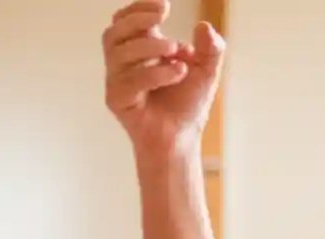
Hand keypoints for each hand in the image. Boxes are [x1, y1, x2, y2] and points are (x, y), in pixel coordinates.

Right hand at [102, 0, 224, 152]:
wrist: (182, 138)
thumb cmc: (187, 104)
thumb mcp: (206, 71)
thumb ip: (210, 48)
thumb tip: (204, 27)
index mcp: (139, 48)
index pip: (126, 20)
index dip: (139, 9)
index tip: (163, 6)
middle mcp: (123, 62)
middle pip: (114, 31)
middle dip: (137, 19)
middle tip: (163, 17)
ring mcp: (116, 81)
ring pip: (119, 52)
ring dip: (149, 45)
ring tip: (176, 49)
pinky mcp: (116, 100)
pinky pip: (128, 80)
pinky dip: (155, 73)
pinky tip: (177, 72)